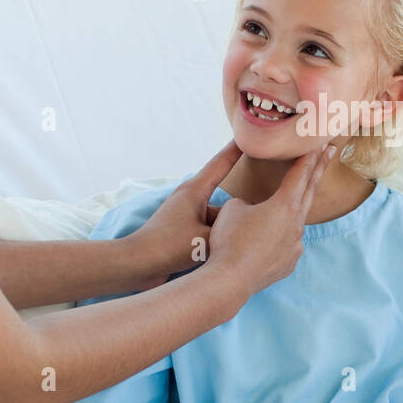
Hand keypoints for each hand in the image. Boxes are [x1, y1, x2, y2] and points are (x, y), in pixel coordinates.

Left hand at [129, 142, 241, 288]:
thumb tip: (248, 227)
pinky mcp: (185, 233)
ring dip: (229, 230)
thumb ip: (230, 230)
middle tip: (265, 204)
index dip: (236, 150)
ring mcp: (188, 217)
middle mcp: (191, 200)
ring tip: (248, 241)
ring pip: (219, 219)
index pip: (221, 163)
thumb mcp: (207, 238)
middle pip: (226, 200)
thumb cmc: (168, 247)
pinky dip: (219, 240)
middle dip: (242, 208)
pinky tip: (231, 253)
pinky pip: (210, 232)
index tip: (249, 137)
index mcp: (194, 191)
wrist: (136, 265)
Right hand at [203, 144, 336, 296]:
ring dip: (293, 208)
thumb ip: (248, 202)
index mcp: (284, 205)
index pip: (300, 173)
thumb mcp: (233, 208)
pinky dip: (281, 236)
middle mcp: (296, 224)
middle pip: (309, 191)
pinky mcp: (288, 262)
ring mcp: (295, 246)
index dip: (308, 156)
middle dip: (319, 168)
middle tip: (330, 151)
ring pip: (296, 221)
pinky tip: (268, 239)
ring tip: (287, 200)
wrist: (230, 280)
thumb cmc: (229, 240)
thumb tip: (253, 210)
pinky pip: (287, 243)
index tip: (319, 142)